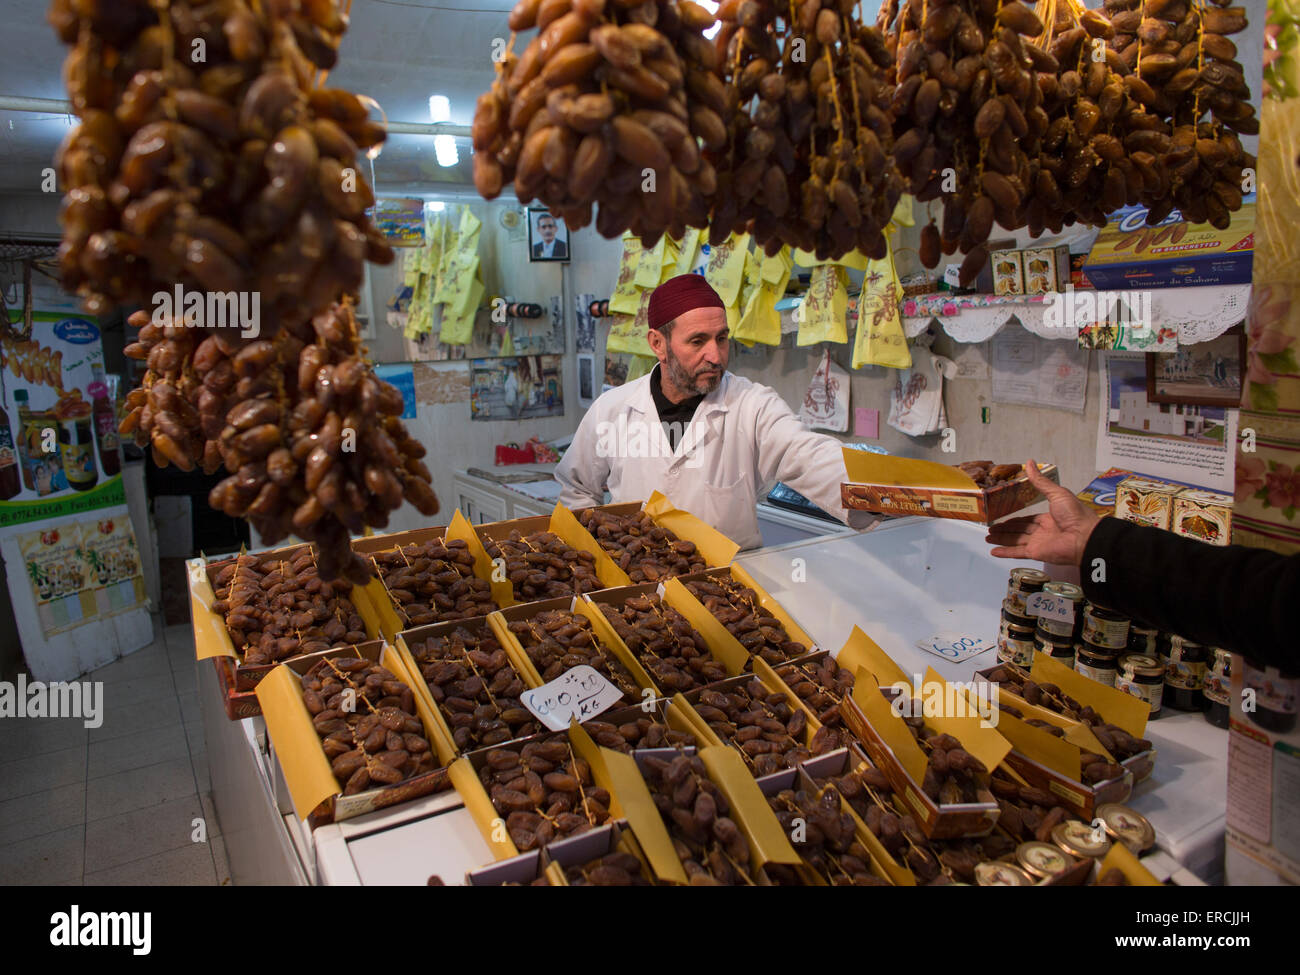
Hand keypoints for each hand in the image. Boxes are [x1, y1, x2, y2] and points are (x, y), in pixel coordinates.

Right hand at [984, 458, 1099, 567]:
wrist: (1085, 536)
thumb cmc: (1076, 515)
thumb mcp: (1057, 493)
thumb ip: (1040, 482)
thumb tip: (1030, 463)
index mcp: (1049, 518)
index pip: (1027, 520)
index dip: (1014, 520)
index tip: (1003, 519)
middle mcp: (1043, 531)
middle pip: (1018, 530)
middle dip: (1004, 530)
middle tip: (991, 529)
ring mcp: (1039, 543)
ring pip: (1015, 540)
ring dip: (1001, 539)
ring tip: (988, 537)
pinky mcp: (1036, 553)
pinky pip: (1017, 552)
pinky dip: (1005, 552)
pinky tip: (994, 551)